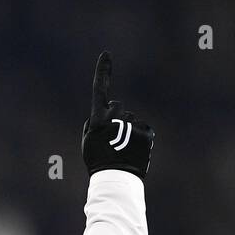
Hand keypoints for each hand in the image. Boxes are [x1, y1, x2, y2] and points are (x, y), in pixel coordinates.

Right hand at [82, 52, 153, 178]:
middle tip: (112, 139)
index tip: (106, 55)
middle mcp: (115, 118)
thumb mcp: (89, 141)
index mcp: (98, 119)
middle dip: (116, 117)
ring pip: (131, 119)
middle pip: (117, 107)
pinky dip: (139, 138)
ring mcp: (132, 124)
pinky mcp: (146, 132)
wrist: (116, 179)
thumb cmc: (98, 160)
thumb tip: (107, 112)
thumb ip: (96, 123)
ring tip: (123, 148)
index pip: (100, 90)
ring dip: (128, 130)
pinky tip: (133, 150)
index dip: (103, 72)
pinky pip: (142, 128)